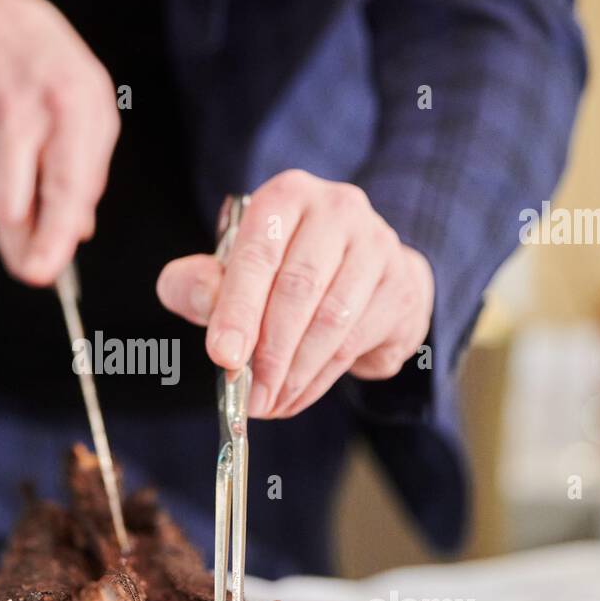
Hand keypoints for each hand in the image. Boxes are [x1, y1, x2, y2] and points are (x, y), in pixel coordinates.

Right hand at [0, 0, 119, 285]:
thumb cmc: (54, 73)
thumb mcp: (93, 108)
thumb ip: (89, 172)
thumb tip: (76, 232)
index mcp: (69, 104)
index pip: (63, 183)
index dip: (52, 234)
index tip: (43, 274)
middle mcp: (18, 111)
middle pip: (13, 205)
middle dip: (24, 246)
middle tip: (36, 269)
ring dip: (13, 209)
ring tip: (25, 174)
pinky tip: (0, 147)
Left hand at [157, 170, 433, 418]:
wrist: (358, 273)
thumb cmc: (280, 271)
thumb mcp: (228, 270)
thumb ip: (197, 283)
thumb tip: (199, 299)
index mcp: (287, 196)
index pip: (258, 254)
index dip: (238, 310)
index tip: (224, 357)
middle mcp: (338, 210)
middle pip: (299, 289)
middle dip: (269, 353)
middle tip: (249, 397)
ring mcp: (378, 246)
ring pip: (332, 321)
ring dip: (296, 374)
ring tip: (269, 403)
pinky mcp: (401, 285)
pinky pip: (356, 342)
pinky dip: (320, 379)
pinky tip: (297, 396)